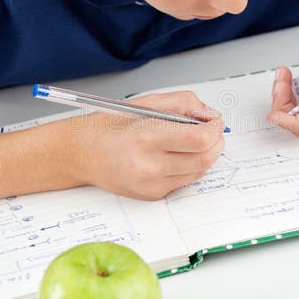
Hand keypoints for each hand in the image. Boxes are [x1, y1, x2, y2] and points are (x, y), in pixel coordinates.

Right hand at [66, 91, 225, 199]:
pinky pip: (185, 181)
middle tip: (211, 130)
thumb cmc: (111, 126)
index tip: (215, 121)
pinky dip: (189, 167)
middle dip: (216, 142)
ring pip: (198, 172)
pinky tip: (175, 155)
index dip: (215, 128)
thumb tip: (210, 114)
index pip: (198, 139)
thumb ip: (182, 103)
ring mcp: (151, 184)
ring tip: (193, 140)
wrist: (83, 154)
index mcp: (146, 137)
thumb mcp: (145, 103)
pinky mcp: (153, 195)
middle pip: (204, 159)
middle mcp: (148, 165)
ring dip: (205, 155)